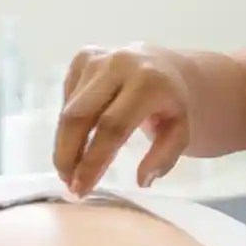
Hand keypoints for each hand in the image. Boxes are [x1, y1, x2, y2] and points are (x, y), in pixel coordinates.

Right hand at [52, 43, 194, 195]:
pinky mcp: (83, 57)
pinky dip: (69, 124)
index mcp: (149, 82)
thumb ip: (165, 157)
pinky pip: (68, 98)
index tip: (83, 188)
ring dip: (64, 145)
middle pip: (79, 116)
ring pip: (68, 110)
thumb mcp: (181, 131)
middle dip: (68, 155)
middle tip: (70, 186)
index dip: (93, 159)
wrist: (168, 67)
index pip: (112, 126)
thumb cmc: (171, 105)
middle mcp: (120, 64)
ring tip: (71, 172)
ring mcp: (98, 58)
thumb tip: (142, 180)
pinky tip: (80, 138)